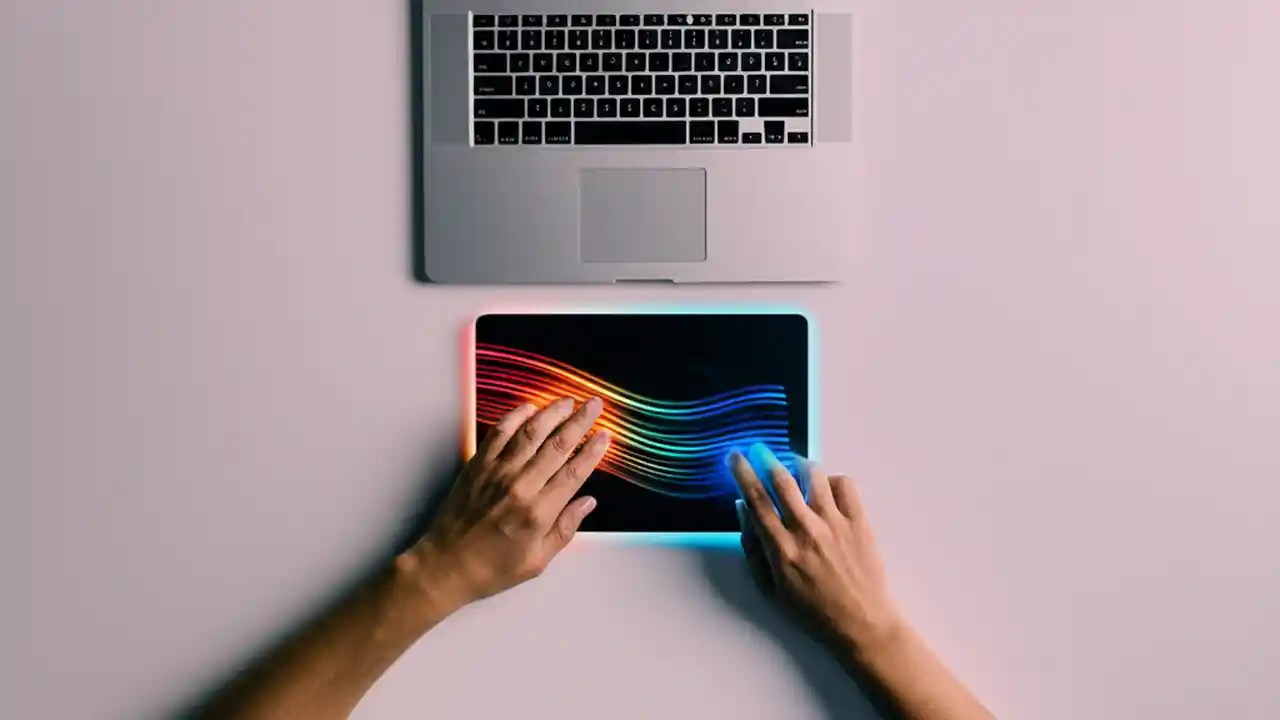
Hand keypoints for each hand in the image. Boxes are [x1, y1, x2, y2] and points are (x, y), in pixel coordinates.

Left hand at [402, 398, 610, 611]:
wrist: (445, 565)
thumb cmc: (491, 568)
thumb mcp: (537, 560)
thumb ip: (565, 529)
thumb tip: (588, 502)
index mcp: (538, 513)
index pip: (574, 473)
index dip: (592, 451)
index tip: (605, 436)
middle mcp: (519, 487)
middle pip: (557, 445)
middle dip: (580, 422)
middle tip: (594, 405)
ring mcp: (496, 473)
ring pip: (530, 432)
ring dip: (552, 413)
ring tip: (568, 401)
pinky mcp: (478, 466)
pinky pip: (499, 433)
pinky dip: (516, 416)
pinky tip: (530, 408)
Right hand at [731, 448, 901, 654]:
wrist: (861, 623)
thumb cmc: (813, 611)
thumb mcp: (770, 588)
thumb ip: (753, 549)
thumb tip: (743, 511)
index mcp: (781, 549)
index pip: (756, 500)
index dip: (742, 473)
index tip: (735, 457)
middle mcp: (806, 530)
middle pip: (781, 480)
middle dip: (765, 459)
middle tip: (759, 449)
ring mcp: (835, 523)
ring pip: (814, 475)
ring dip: (799, 465)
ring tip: (794, 466)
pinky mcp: (859, 521)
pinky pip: (844, 484)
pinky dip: (832, 480)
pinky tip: (826, 489)